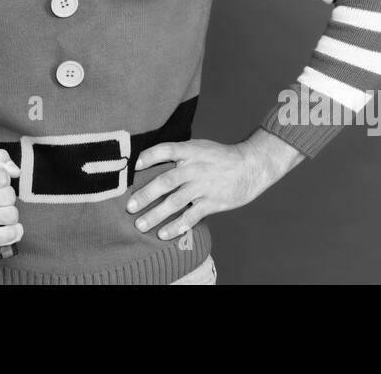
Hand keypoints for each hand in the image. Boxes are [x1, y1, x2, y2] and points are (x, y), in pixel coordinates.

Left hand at [125, 133, 303, 239]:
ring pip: (175, 202)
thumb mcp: (199, 147)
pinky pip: (191, 217)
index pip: (166, 150)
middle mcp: (195, 168)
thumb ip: (179, 154)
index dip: (150, 156)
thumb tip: (149, 161)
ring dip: (156, 215)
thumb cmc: (219, 157)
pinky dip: (176, 227)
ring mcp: (204, 186)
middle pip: (166, 181)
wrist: (250, 166)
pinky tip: (164, 234)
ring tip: (140, 225)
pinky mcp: (212, 202)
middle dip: (145, 195)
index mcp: (190, 151)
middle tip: (129, 207)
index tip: (135, 166)